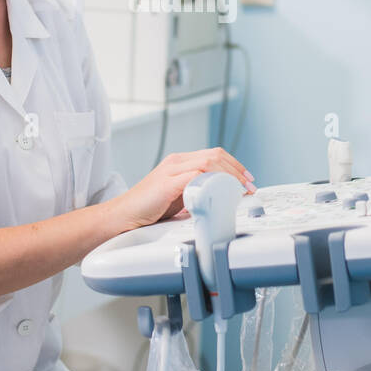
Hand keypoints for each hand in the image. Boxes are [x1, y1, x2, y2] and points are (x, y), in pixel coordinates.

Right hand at [113, 148, 255, 230]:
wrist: (121, 216)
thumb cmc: (148, 210)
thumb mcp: (178, 197)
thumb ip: (196, 192)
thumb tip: (222, 199)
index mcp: (179, 162)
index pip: (214, 154)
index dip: (234, 165)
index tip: (247, 179)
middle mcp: (176, 162)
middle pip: (215, 155)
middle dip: (237, 170)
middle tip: (249, 186)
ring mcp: (171, 170)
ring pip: (208, 162)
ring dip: (229, 176)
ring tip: (238, 191)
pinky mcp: (167, 183)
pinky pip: (196, 176)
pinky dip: (213, 183)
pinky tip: (220, 194)